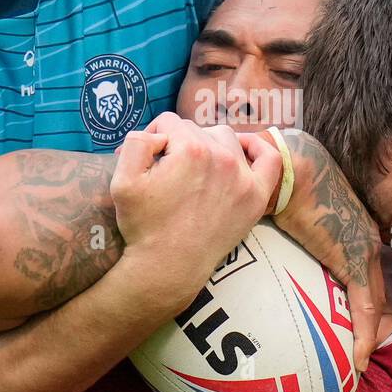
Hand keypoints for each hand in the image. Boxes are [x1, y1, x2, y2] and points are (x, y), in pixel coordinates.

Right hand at [111, 113, 280, 304]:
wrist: (168, 267)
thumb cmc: (144, 226)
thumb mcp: (122, 180)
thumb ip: (137, 141)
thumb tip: (157, 134)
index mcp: (190, 149)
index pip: (169, 124)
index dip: (153, 139)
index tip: (148, 161)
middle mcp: (222, 157)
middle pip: (196, 130)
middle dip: (177, 144)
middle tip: (167, 171)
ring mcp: (243, 177)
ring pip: (225, 138)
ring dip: (207, 145)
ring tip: (194, 166)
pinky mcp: (256, 196)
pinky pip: (269, 159)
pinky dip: (257, 148)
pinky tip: (242, 149)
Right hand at [269, 129, 384, 368]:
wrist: (283, 164)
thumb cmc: (275, 178)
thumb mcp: (279, 209)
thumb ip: (275, 226)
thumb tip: (244, 238)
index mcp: (348, 224)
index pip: (361, 269)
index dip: (359, 297)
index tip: (346, 320)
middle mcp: (363, 235)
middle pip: (375, 286)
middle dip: (371, 320)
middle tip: (358, 349)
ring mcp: (362, 247)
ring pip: (374, 300)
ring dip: (368, 332)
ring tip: (357, 362)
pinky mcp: (354, 259)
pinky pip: (365, 306)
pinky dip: (364, 335)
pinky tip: (358, 359)